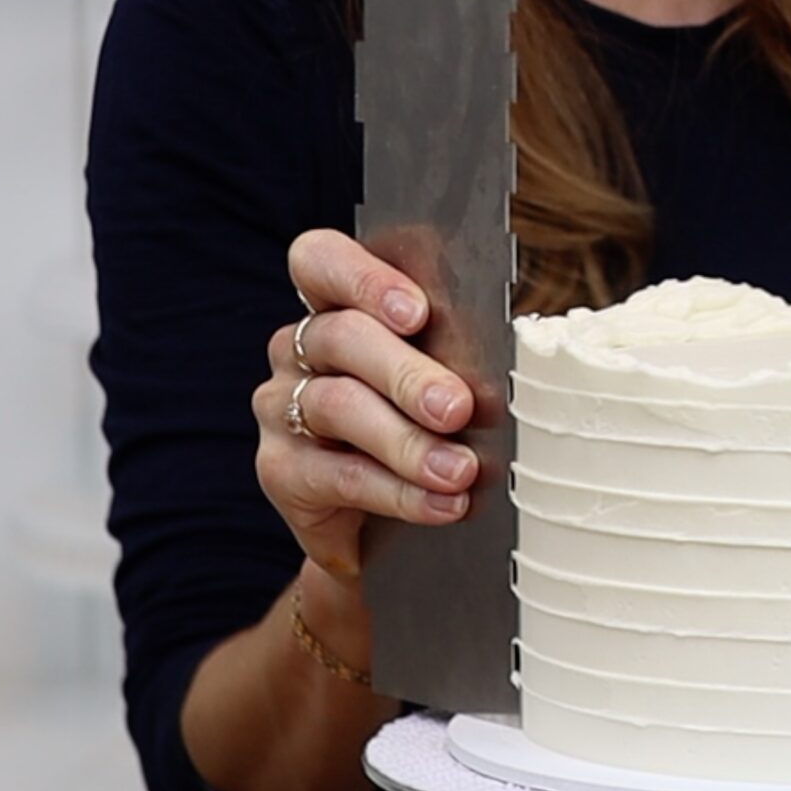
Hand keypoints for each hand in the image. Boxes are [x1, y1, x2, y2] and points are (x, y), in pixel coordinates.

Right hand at [253, 229, 478, 577]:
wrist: (382, 529)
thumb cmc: (423, 431)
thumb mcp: (440, 383)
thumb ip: (459, 359)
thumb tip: (509, 360)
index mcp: (336, 307)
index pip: (321, 261)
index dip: (364, 278)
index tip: (417, 311)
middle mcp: (299, 348)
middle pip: (342, 337)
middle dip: (407, 373)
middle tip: (457, 407)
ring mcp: (282, 406)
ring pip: (339, 407)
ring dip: (409, 442)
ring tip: (460, 470)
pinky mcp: (280, 469)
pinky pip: (340, 475)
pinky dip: (399, 492)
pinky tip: (442, 503)